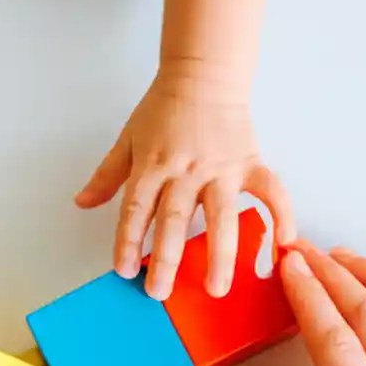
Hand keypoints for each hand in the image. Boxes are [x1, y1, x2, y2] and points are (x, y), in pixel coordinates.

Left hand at [75, 67, 294, 300]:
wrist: (204, 73)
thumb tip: (82, 203)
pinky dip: (281, 215)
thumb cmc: (165, 107)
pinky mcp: (250, 163)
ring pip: (221, 216)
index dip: (128, 240)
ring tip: (216, 288)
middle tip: (160, 293)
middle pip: (174, 219)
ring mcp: (221, 168)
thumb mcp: (128, 138)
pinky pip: (270, 192)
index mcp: (153, 165)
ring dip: (220, 254)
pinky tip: (283, 245)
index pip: (137, 209)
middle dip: (166, 259)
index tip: (125, 270)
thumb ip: (107, 175)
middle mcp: (186, 170)